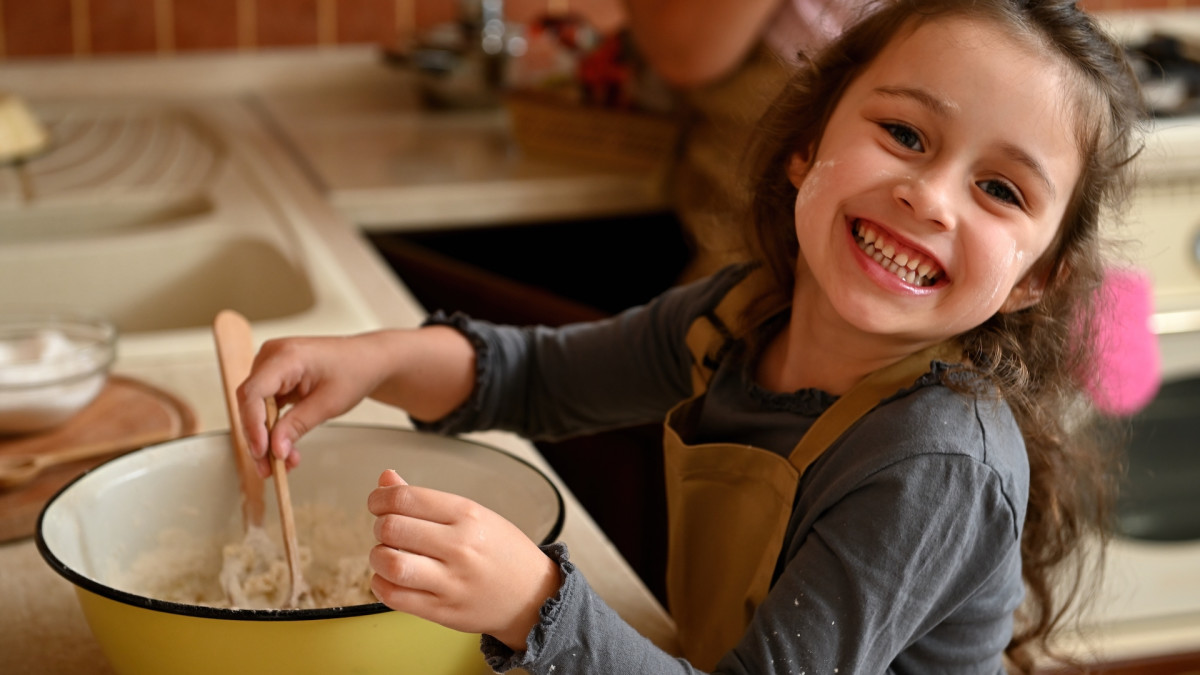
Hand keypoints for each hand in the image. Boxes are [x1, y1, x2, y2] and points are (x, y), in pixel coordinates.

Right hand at [237, 335, 383, 476]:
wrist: (366, 360)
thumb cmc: (353, 371)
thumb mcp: (328, 403)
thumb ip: (298, 425)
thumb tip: (275, 449)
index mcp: (286, 356)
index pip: (253, 392)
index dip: (252, 425)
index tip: (261, 451)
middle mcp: (272, 356)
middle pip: (250, 403)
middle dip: (259, 439)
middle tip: (270, 468)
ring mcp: (271, 365)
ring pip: (255, 409)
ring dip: (267, 438)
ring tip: (284, 463)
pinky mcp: (275, 377)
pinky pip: (266, 407)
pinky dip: (274, 429)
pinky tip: (284, 448)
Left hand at [368, 470, 561, 649]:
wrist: (534, 596)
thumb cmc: (501, 551)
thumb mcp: (474, 515)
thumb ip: (426, 500)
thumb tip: (386, 480)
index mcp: (468, 515)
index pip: (406, 498)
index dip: (380, 499)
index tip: (378, 503)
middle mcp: (460, 546)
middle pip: (392, 528)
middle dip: (379, 526)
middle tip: (387, 530)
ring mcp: (452, 581)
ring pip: (391, 564)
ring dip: (377, 557)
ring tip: (386, 554)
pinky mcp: (444, 611)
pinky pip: (395, 597)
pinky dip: (381, 584)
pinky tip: (389, 577)